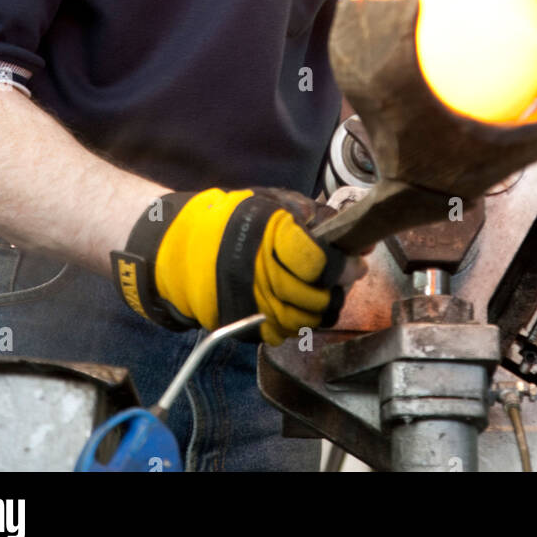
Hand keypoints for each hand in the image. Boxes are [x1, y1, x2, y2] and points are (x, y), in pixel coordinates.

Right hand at [112, 187, 366, 345]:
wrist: (180, 250)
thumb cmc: (231, 220)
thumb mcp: (271, 202)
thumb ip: (311, 215)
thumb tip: (350, 228)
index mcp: (268, 237)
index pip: (319, 261)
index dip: (343, 263)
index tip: (356, 260)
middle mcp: (260, 274)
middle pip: (317, 295)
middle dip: (338, 287)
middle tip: (346, 276)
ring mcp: (252, 304)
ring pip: (306, 320)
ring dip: (324, 308)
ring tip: (325, 291)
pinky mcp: (245, 326)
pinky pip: (285, 334)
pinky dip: (299, 324)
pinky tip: (301, 305)